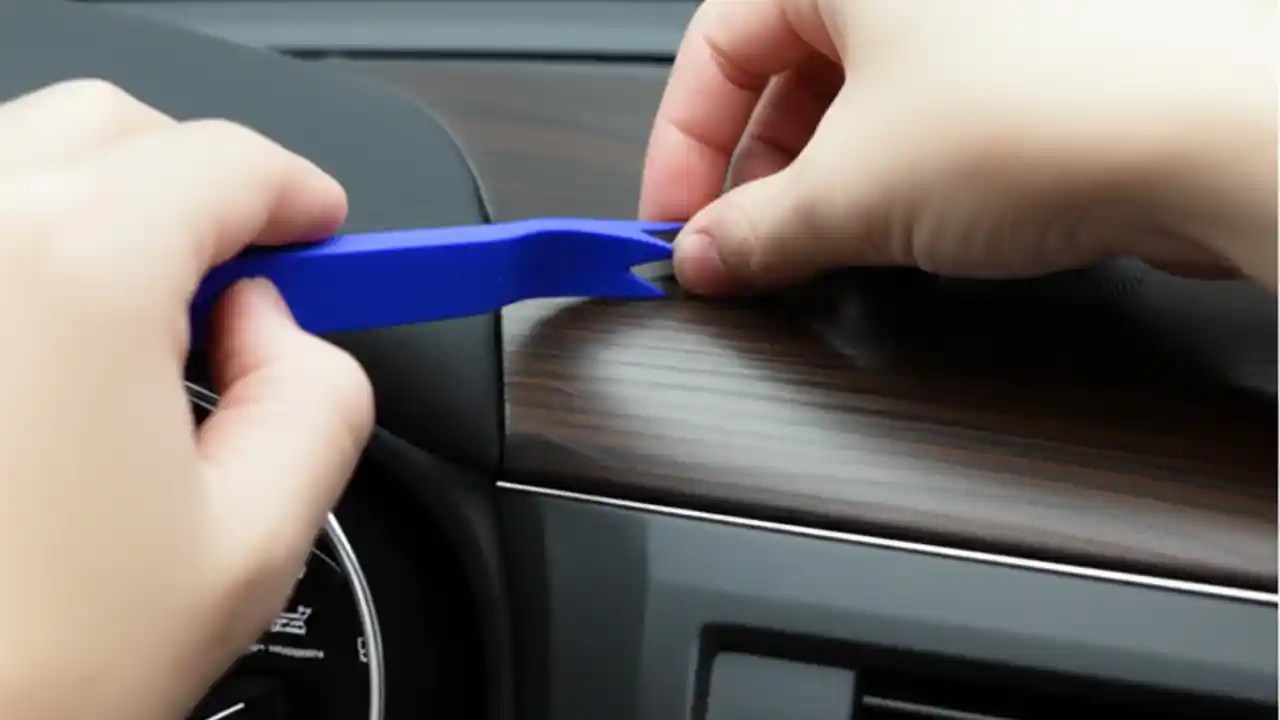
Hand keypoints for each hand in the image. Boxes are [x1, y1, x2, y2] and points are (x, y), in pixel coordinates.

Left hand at [0, 80, 373, 717]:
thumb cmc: (26, 671)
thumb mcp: (253, 543)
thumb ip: (321, 399)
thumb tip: (282, 333)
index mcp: (72, 279)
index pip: (222, 166)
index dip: (298, 194)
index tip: (321, 230)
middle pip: (112, 132)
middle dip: (202, 185)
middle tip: (245, 276)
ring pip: (21, 163)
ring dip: (106, 210)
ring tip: (142, 327)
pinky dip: (24, 252)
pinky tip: (45, 349)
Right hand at [640, 0, 1275, 292]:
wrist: (1212, 139)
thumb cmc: (1054, 107)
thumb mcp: (853, 191)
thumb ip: (755, 231)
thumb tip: (707, 256)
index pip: (715, 46)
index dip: (680, 149)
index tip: (670, 225)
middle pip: (781, 76)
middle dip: (745, 178)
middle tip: (731, 253)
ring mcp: (969, 23)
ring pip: (850, 106)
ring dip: (811, 189)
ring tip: (800, 254)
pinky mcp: (1018, 76)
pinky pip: (915, 126)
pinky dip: (882, 185)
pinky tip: (876, 236)